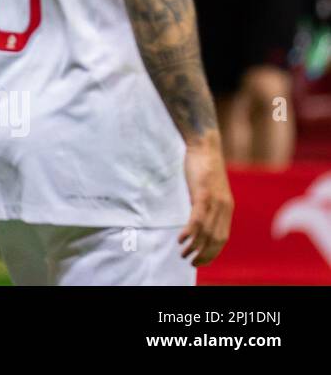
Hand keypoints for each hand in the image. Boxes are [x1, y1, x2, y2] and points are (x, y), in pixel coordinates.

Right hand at [179, 136, 232, 265]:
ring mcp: (215, 200)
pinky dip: (190, 231)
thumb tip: (197, 217)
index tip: (201, 260)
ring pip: (206, 231)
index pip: (222, 237)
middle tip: (191, 262)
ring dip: (195, 246)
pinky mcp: (204, 193)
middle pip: (216, 239)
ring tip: (183, 254)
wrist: (205, 145)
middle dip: (204, 254)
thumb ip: (206, 203)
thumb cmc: (203, 165)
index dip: (212, 252)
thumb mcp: (207, 188)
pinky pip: (198, 217)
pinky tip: (182, 238)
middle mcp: (224, 207)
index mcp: (226, 207)